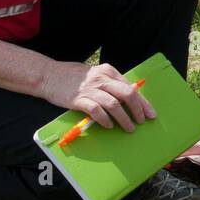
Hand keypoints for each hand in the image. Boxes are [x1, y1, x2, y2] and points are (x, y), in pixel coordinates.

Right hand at [40, 60, 155, 132]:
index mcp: (108, 71)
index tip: (150, 113)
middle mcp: (101, 78)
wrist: (49, 75)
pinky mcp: (79, 99)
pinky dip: (105, 120)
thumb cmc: (74, 77)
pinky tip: (109, 126)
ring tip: (129, 128)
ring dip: (124, 118)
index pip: (131, 87)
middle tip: (141, 121)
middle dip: (138, 110)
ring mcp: (90, 89)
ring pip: (114, 105)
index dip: (143, 102)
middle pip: (127, 94)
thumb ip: (111, 83)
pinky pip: (97, 111)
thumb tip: (129, 98)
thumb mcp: (96, 74)